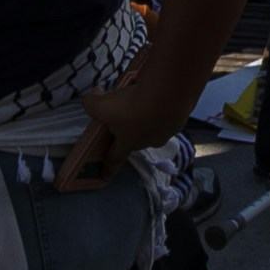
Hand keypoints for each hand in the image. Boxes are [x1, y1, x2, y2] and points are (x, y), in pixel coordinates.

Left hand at [59, 64, 186, 188]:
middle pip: (135, 138)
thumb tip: (93, 96)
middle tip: (123, 112)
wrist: (166, 95)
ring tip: (142, 99)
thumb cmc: (130, 107)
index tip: (104, 176)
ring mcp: (166, 130)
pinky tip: (157, 92)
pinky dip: (161, 104)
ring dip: (147, 115)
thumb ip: (90, 103)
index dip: (108, 167)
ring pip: (153, 125)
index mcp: (128, 144)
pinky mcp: (179, 116)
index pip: (114, 158)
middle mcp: (148, 141)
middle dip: (128, 129)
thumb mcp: (101, 105)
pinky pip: (166, 112)